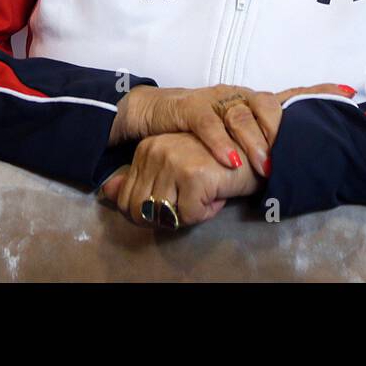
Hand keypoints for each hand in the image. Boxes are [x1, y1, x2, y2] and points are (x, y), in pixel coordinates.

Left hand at [98, 132, 262, 229]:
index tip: (178, 202)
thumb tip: (107, 192)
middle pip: (141, 211)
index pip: (127, 200)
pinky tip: (218, 191)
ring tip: (207, 192)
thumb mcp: (174, 171)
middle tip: (193, 200)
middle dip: (169, 216)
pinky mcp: (191, 173)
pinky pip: (189, 216)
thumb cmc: (218, 163)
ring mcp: (171, 160)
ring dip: (190, 213)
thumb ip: (138, 181)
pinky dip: (206, 212)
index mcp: (147, 149)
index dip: (152, 213)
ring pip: (164, 215)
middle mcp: (154, 151)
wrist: (258, 149)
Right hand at [111, 82, 354, 176]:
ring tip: (264, 166)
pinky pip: (207, 122)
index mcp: (251, 100)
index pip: (287, 94)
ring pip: (239, 114)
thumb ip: (258, 143)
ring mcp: (213, 99)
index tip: (344, 97)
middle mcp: (236, 95)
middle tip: (289, 157)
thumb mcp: (232, 133)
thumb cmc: (198, 127)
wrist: (152, 111)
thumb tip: (292, 163)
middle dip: (280, 130)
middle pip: (265, 104)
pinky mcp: (189, 107)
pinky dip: (219, 142)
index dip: (316, 93)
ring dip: (254, 141)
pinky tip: (229, 160)